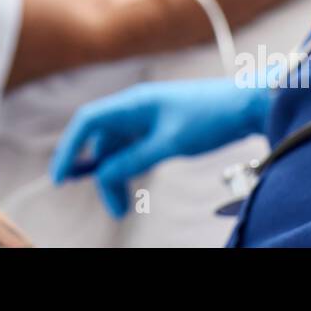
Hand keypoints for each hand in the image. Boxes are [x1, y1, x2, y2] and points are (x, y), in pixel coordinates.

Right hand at [50, 78, 273, 218]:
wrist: (249, 103)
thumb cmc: (211, 117)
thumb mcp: (169, 144)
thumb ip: (135, 159)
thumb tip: (105, 174)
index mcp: (133, 103)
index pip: (87, 122)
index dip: (69, 149)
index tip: (61, 179)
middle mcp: (135, 107)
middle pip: (102, 141)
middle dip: (101, 175)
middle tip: (115, 208)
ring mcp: (148, 115)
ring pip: (118, 147)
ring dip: (117, 175)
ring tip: (125, 206)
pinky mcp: (161, 125)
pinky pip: (134, 147)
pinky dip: (131, 167)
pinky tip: (137, 184)